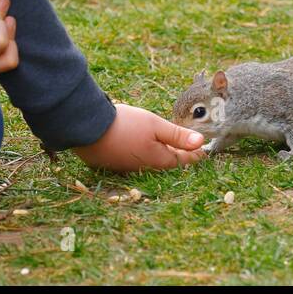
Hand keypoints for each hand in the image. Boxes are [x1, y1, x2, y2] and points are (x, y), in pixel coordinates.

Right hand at [72, 104, 206, 171]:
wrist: (88, 127)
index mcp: (158, 160)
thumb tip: (201, 143)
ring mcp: (127, 168)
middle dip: (179, 155)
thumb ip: (177, 135)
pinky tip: (141, 146)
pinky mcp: (113, 163)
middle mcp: (144, 168)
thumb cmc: (125, 124)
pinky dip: (143, 154)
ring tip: (170, 147)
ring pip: (150, 162)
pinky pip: (135, 161)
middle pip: (167, 162)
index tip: (204, 152)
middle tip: (190, 150)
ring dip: (161, 154)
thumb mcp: (155, 125)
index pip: (183, 159)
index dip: (195, 154)